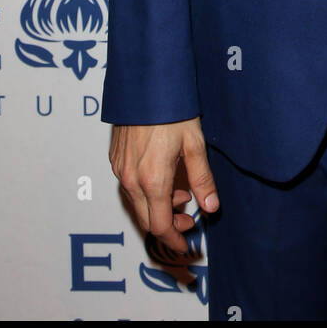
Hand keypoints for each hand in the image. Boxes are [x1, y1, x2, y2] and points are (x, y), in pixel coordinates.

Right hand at [109, 117, 218, 255]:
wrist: (145, 83)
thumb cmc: (172, 110)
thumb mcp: (195, 144)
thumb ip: (202, 179)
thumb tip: (211, 207)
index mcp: (152, 180)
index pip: (160, 226)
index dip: (174, 239)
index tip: (186, 243)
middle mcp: (131, 180)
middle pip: (146, 220)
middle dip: (168, 225)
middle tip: (189, 218)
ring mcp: (120, 170)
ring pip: (137, 204)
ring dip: (158, 207)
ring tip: (180, 193)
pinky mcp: (115, 160)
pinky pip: (129, 188)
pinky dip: (146, 193)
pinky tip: (163, 179)